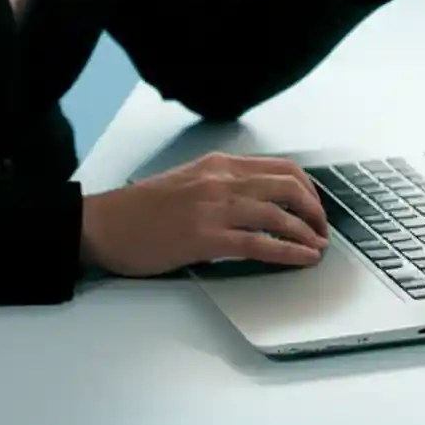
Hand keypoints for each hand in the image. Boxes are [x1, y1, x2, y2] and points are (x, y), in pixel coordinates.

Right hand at [80, 152, 331, 276]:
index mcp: (219, 165)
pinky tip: (301, 259)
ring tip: (318, 247)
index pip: (281, 167)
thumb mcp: (190, 183)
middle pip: (288, 187)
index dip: (308, 188)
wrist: (101, 224)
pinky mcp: (205, 237)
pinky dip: (288, 252)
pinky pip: (260, 243)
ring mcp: (214, 207)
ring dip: (306, 233)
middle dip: (314, 210)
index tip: (315, 205)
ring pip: (279, 214)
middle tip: (322, 229)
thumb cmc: (140, 210)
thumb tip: (262, 205)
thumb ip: (225, 187)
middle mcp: (221, 180)